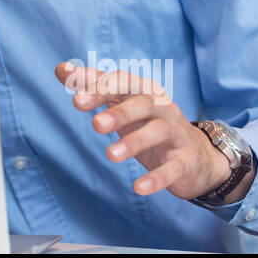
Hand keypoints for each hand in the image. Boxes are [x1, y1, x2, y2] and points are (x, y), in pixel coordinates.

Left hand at [54, 62, 236, 202]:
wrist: (197, 157)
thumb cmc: (149, 124)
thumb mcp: (122, 104)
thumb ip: (93, 86)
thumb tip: (60, 69)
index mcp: (143, 90)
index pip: (122, 82)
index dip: (101, 89)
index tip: (77, 101)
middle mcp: (163, 107)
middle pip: (144, 103)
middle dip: (120, 113)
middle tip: (95, 125)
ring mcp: (177, 133)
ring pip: (159, 131)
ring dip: (135, 142)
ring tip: (110, 155)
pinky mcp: (186, 160)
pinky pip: (174, 167)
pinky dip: (158, 177)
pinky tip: (138, 187)